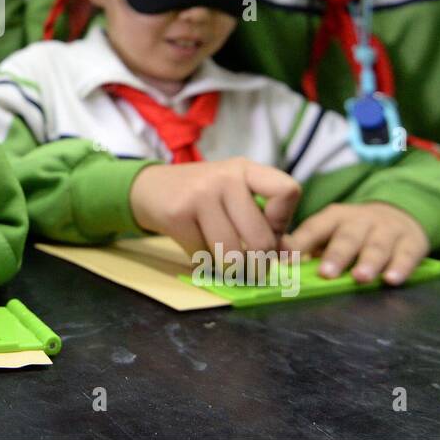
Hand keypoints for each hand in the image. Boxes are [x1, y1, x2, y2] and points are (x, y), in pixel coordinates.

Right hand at [129, 158, 300, 256]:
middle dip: (258, 264)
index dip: (284, 222)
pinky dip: (203, 261)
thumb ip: (266, 223)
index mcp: (247, 170)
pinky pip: (203, 255)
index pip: (287, 191)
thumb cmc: (203, 196)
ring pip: (232, 254)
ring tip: (225, 261)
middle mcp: (226, 177)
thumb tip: (290, 256)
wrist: (150, 188)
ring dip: (231, 268)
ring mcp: (200, 194)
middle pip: (261, 239)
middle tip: (250, 266)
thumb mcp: (237, 198)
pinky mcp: (178, 214)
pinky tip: (198, 248)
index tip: (270, 231)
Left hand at [281, 202, 428, 284]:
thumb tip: (281, 266)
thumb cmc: (354, 233)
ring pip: (377, 245)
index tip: (288, 262)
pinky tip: (392, 280)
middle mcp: (360, 220)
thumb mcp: (331, 233)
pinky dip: (401, 267)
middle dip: (336, 255)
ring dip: (368, 262)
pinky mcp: (412, 242)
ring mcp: (387, 229)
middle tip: (326, 274)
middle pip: (347, 236)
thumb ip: (309, 248)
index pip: (314, 228)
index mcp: (334, 217)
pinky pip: (407, 254)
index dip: (300, 244)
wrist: (398, 215)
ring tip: (360, 278)